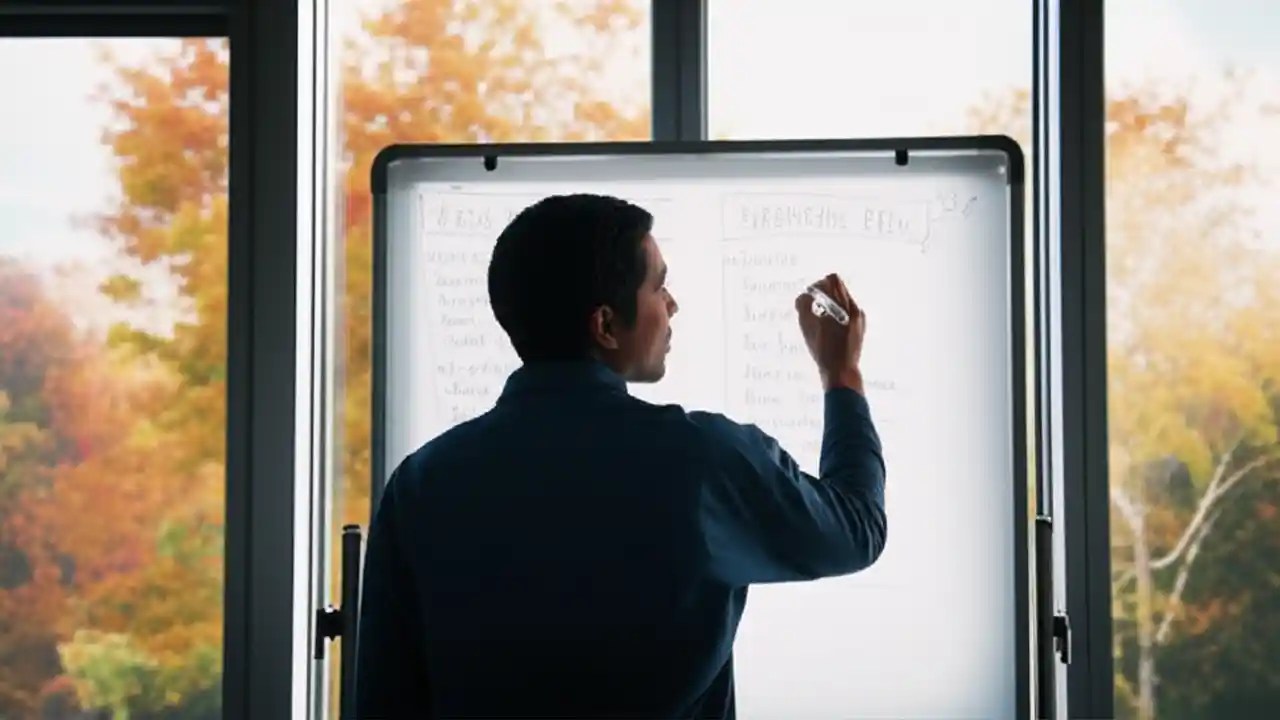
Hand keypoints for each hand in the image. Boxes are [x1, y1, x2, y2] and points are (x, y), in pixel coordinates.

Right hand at [794, 273, 866, 392]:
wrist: (841, 373)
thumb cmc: (824, 351)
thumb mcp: (808, 327)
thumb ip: (804, 306)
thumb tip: (804, 296)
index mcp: (847, 306)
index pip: (832, 280)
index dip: (817, 285)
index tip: (809, 297)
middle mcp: (856, 310)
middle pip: (837, 290)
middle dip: (822, 296)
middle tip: (811, 309)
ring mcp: (859, 321)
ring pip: (840, 303)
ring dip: (827, 307)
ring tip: (817, 322)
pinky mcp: (858, 330)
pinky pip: (844, 314)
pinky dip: (833, 316)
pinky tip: (825, 331)